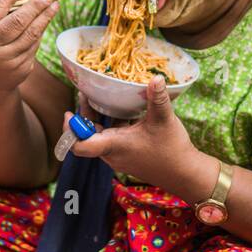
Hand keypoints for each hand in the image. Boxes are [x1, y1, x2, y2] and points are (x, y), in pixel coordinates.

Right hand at [0, 0, 58, 95]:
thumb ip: (2, 9)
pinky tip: (45, 22)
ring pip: (31, 35)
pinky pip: (34, 46)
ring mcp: (5, 60)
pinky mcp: (20, 69)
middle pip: (18, 21)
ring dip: (45, 18)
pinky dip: (40, 33)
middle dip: (36, 6)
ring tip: (54, 5)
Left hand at [67, 75, 213, 195]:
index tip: (68, 113)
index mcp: (114, 146)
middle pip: (87, 135)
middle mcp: (111, 153)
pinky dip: (111, 124)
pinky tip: (121, 108)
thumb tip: (156, 77)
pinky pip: (111, 138)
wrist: (183, 174)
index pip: (80, 145)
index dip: (70, 131)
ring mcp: (118, 155)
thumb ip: (158, 98)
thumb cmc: (171, 150)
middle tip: (85, 92)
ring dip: (97, 118)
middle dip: (83, 114)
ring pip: (99, 135)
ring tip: (99, 96)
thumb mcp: (164, 120)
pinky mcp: (126, 154)